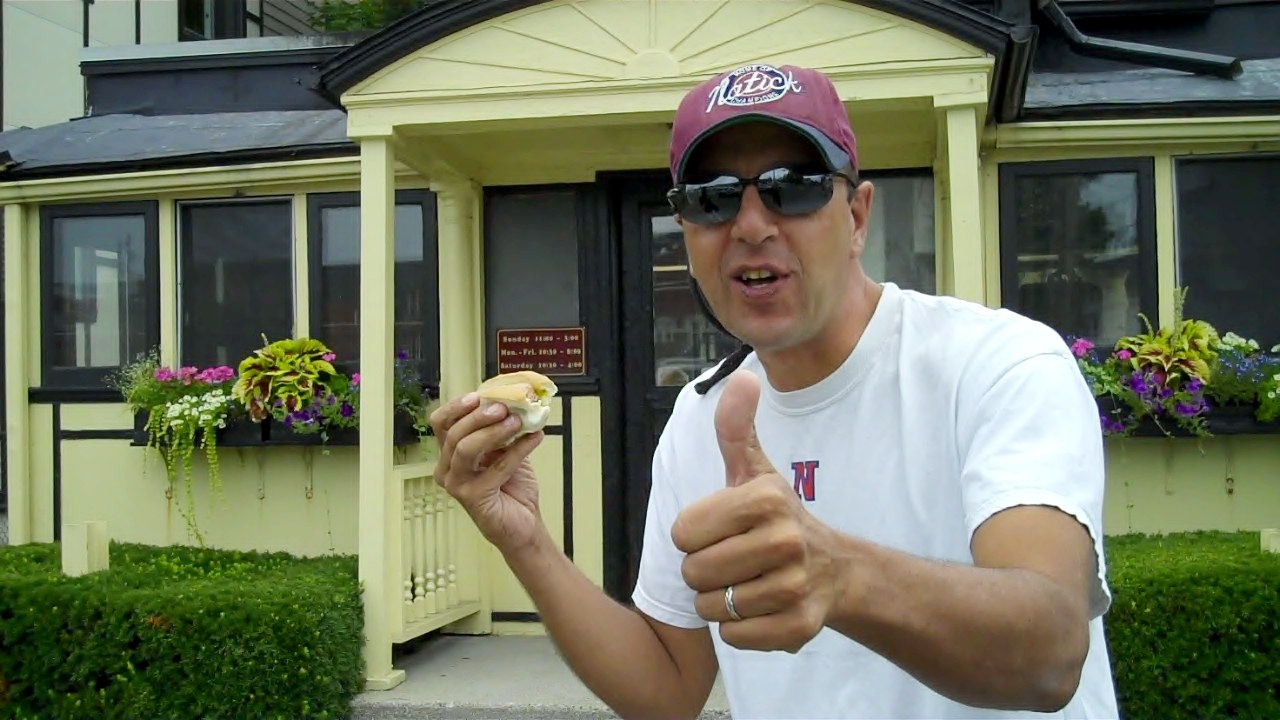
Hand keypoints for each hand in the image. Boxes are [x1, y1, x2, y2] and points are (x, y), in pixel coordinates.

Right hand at [430, 392, 545, 553]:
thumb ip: (501, 428)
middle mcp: (447, 469)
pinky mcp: (473, 498)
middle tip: (504, 407)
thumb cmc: (511, 487)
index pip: (441, 424)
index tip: (478, 396)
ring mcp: (456, 485)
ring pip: (465, 448)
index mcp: (450, 454)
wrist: (523, 523)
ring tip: (517, 421)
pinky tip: (534, 438)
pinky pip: (495, 468)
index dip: (456, 407)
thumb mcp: (504, 449)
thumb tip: (513, 400)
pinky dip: (517, 451)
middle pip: (453, 434)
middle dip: (479, 416)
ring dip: (493, 431)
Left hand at [672, 371, 842, 653]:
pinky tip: (759, 608)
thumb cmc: (778, 517)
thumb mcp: (754, 470)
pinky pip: (735, 637)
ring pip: (711, 608)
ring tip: (746, 582)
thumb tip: (743, 378)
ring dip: (720, 602)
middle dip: (704, 571)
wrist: (835, 569)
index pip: (683, 532)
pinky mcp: (798, 628)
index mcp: (764, 499)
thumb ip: (736, 428)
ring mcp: (794, 586)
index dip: (694, 534)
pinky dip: (738, 629)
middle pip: (694, 573)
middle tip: (732, 560)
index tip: (721, 530)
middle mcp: (784, 540)